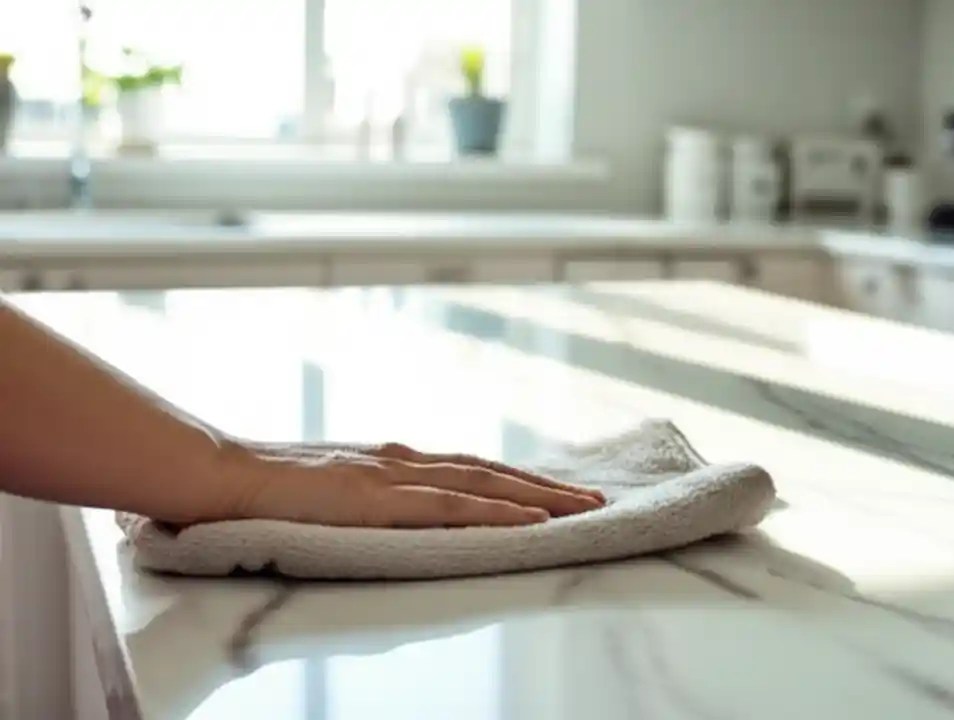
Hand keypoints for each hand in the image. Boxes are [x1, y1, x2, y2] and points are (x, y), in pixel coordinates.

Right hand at [178, 440, 605, 528]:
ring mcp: (394, 476)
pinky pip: (453, 507)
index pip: (471, 468)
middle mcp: (403, 460)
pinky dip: (498, 512)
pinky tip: (533, 520)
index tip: (557, 490)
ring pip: (486, 483)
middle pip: (492, 470)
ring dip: (540, 495)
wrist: (219, 474)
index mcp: (392, 461)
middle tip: (596, 497)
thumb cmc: (264, 489)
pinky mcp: (380, 498)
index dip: (517, 479)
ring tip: (585, 506)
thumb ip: (365, 498)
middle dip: (548, 485)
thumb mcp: (328, 491)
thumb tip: (393, 513)